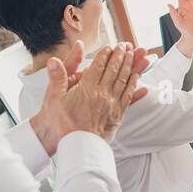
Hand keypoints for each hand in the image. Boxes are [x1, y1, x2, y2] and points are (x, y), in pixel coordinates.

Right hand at [29, 45, 148, 150]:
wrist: (75, 145)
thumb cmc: (62, 123)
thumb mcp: (54, 98)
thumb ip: (57, 77)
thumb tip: (54, 60)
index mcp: (87, 88)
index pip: (99, 65)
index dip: (105, 54)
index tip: (110, 46)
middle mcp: (102, 94)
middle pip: (114, 70)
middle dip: (120, 56)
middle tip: (125, 46)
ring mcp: (111, 104)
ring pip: (124, 81)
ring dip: (130, 66)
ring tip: (135, 56)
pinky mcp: (117, 115)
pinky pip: (128, 97)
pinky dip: (134, 86)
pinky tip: (138, 79)